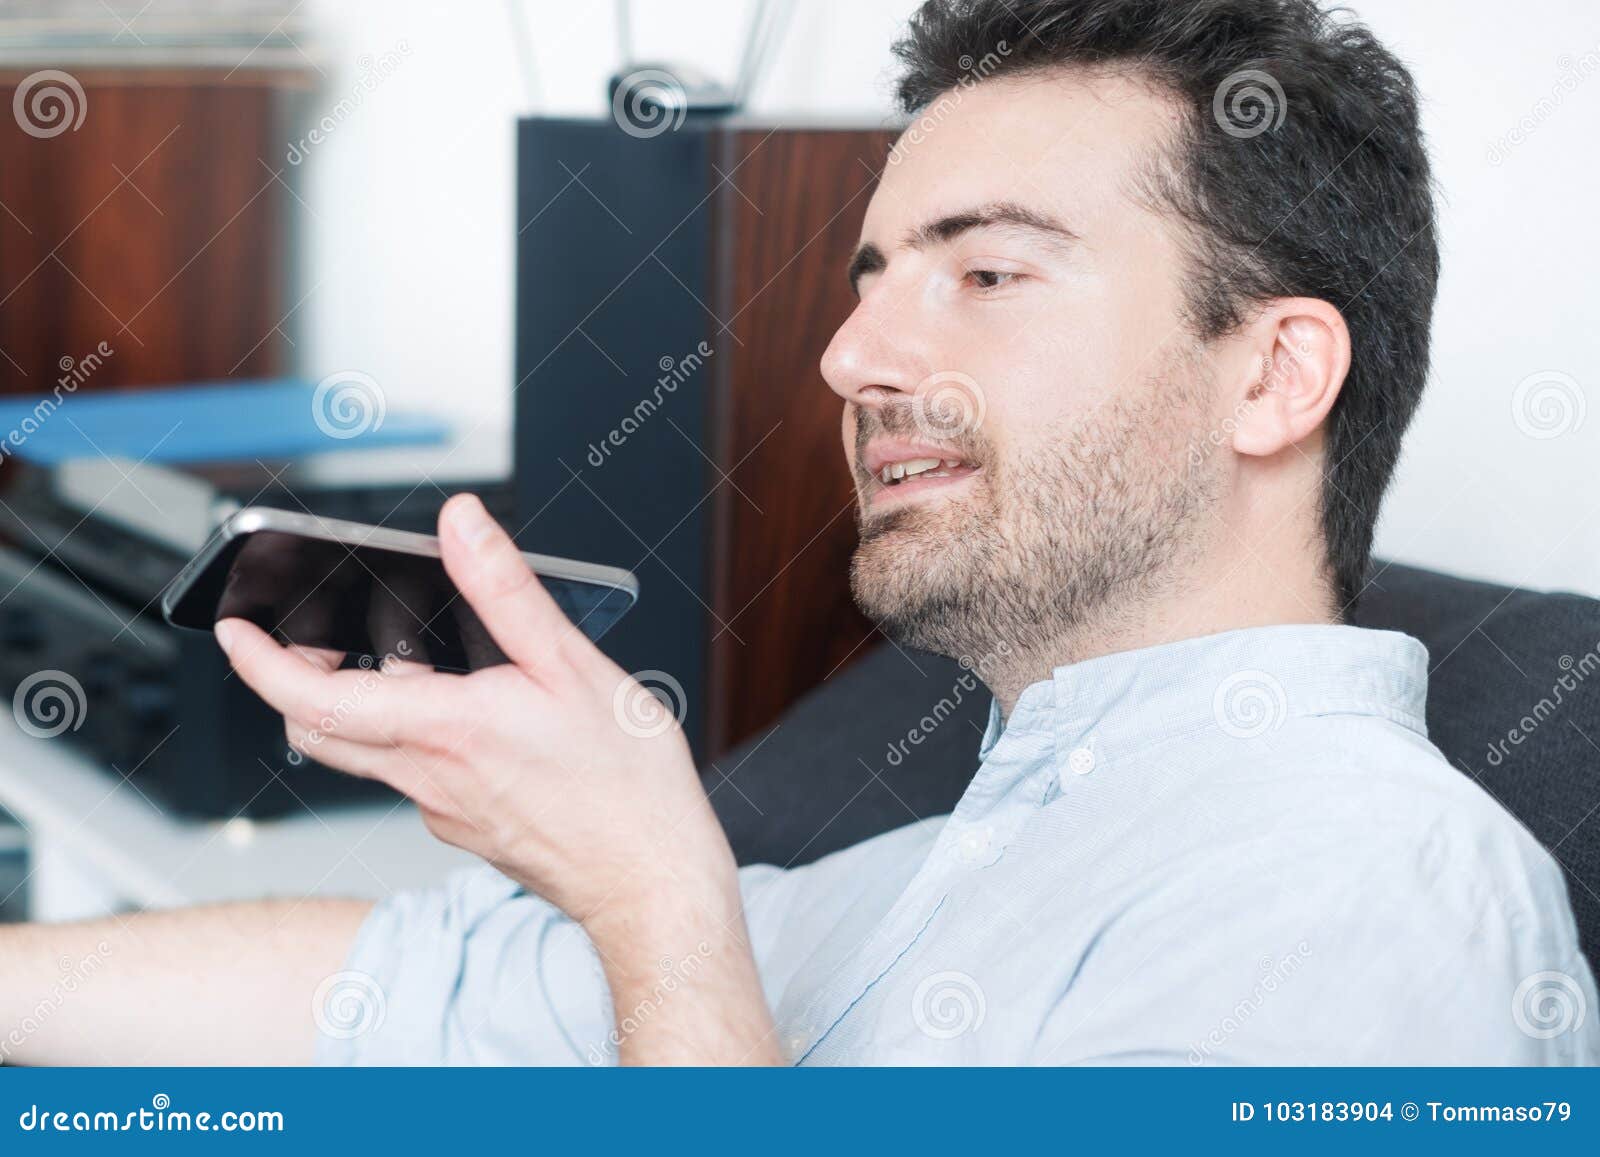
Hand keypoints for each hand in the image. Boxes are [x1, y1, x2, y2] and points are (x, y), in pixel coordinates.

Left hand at [215, 493, 735, 937]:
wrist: (653, 885)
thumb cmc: (626, 787)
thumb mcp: (573, 667)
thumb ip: (506, 591)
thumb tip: (461, 525)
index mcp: (443, 729)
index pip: (311, 697)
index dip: (258, 661)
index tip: (236, 630)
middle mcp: (427, 777)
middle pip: (321, 731)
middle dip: (298, 682)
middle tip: (314, 638)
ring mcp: (444, 811)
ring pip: (371, 753)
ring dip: (368, 704)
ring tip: (418, 662)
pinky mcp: (469, 828)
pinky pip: (418, 777)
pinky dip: (420, 737)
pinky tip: (480, 717)